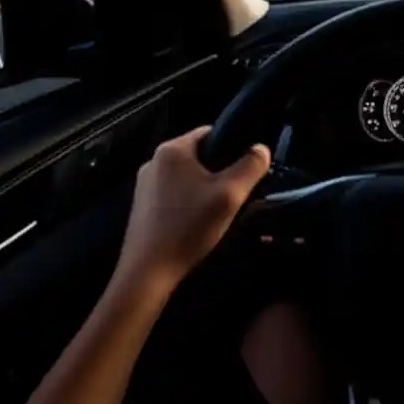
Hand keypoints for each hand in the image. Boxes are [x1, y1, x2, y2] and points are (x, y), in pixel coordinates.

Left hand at [115, 126, 270, 293]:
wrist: (148, 270)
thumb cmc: (189, 227)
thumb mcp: (229, 195)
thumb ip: (250, 167)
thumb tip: (261, 148)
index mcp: (172, 149)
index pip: (210, 132)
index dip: (233, 147)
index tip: (246, 171)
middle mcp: (154, 159)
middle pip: (199, 155)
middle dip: (219, 171)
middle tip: (235, 195)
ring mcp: (144, 183)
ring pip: (186, 176)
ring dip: (204, 188)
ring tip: (217, 212)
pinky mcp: (141, 205)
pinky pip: (173, 193)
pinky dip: (188, 202)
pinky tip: (195, 223)